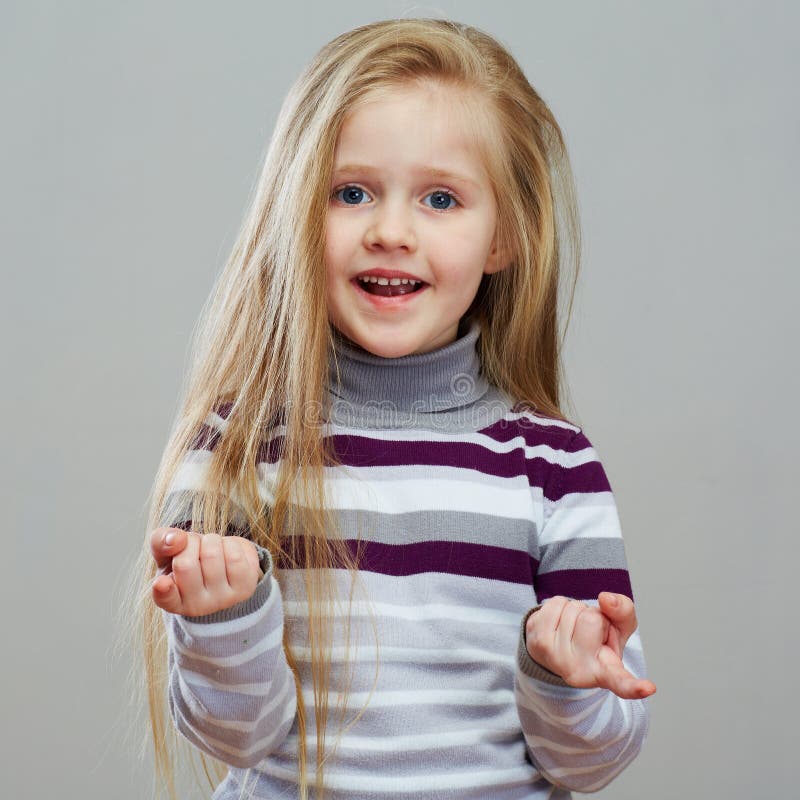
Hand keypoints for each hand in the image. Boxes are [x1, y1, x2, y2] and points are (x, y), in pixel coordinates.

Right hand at [150, 527, 262, 615]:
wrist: (225, 567)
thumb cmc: (191, 560)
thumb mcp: (169, 552)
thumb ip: (161, 542)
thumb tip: (177, 539)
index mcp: (172, 600)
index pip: (165, 598)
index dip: (163, 590)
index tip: (160, 582)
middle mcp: (196, 607)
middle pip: (185, 564)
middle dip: (190, 543)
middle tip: (195, 547)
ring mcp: (223, 600)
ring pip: (211, 554)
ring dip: (211, 541)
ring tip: (211, 550)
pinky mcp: (245, 588)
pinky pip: (235, 554)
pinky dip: (230, 543)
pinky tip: (227, 552)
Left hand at [525, 592, 656, 699]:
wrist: (556, 646)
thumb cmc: (593, 641)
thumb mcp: (618, 629)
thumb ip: (623, 612)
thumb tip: (606, 599)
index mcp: (605, 673)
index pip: (621, 682)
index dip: (635, 686)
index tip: (648, 689)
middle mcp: (580, 672)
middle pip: (593, 619)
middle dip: (594, 616)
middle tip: (589, 632)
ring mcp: (555, 658)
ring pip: (574, 609)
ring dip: (576, 610)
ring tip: (574, 629)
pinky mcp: (537, 641)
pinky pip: (556, 603)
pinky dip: (560, 605)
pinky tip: (559, 623)